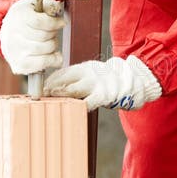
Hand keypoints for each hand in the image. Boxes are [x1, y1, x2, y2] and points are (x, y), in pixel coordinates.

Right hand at [0, 0, 65, 74]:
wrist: (8, 32)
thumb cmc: (27, 17)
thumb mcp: (36, 5)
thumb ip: (49, 6)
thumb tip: (58, 16)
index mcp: (18, 15)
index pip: (39, 22)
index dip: (54, 23)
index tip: (62, 23)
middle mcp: (13, 34)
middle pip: (44, 36)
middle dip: (53, 34)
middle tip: (51, 32)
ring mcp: (14, 50)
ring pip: (45, 49)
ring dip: (53, 46)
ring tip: (48, 41)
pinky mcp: (19, 64)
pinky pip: (43, 64)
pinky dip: (53, 60)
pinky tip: (52, 54)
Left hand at [44, 55, 161, 111]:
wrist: (135, 79)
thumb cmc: (110, 80)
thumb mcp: (93, 74)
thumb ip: (78, 79)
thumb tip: (57, 88)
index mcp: (85, 67)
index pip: (62, 73)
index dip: (50, 81)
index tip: (42, 89)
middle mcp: (89, 73)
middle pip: (64, 81)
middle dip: (52, 89)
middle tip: (42, 97)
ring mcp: (96, 84)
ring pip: (73, 90)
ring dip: (61, 97)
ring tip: (51, 102)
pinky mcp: (104, 95)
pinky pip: (88, 102)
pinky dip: (79, 106)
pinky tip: (72, 110)